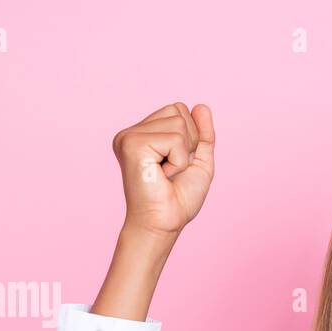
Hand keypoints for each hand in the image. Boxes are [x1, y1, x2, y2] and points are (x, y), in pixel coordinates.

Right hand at [111, 102, 215, 237]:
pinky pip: (174, 139)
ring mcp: (129, 136)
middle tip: (172, 170)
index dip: (190, 138)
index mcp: (143, 134)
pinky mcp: (132, 144)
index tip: (176, 165)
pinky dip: (178, 161)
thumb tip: (202, 105)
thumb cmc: (178, 199)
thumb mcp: (198, 161)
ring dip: (183, 154)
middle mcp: (132, 132)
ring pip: (178, 124)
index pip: (178, 110)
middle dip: (188, 144)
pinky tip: (163, 175)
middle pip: (178, 111)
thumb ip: (202, 134)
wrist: (164, 223)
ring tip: (167, 173)